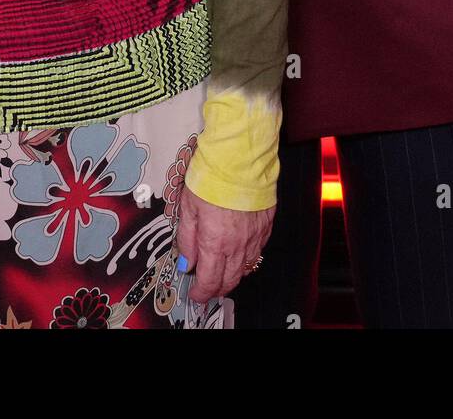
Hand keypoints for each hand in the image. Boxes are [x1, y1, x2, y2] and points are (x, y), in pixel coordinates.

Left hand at [175, 186, 274, 302]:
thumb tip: (186, 262)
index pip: (209, 281)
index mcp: (215, 242)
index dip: (201, 293)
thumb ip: (187, 238)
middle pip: (229, 280)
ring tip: (221, 273)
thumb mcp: (188, 207)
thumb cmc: (212, 177)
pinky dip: (247, 259)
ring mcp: (254, 236)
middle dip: (216, 289)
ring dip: (232, 276)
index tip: (195, 294)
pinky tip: (239, 254)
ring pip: (245, 269)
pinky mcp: (266, 225)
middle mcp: (237, 245)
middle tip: (206, 289)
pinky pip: (257, 251)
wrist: (240, 158)